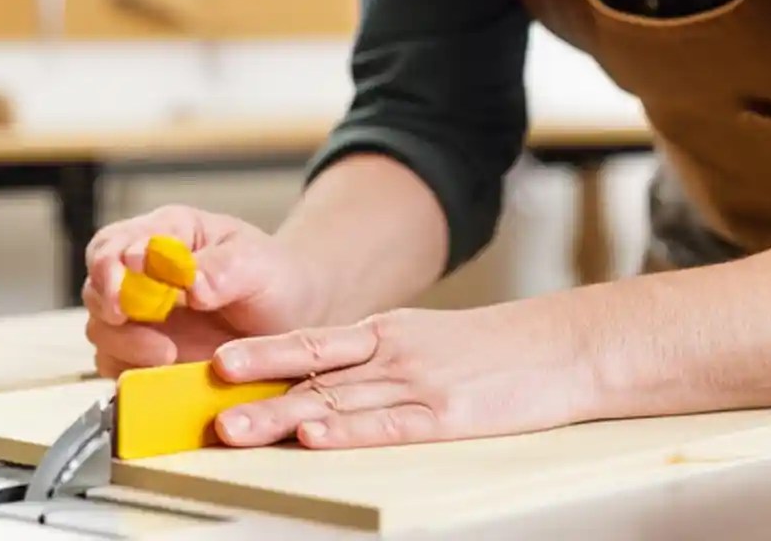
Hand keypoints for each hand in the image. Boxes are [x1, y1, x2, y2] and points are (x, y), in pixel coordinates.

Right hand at [82, 204, 324, 377]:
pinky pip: (120, 366)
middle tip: (132, 320)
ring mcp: (142, 318)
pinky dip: (133, 371)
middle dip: (110, 306)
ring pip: (102, 329)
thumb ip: (224, 269)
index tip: (126, 285)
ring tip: (167, 354)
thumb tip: (189, 283)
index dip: (110, 265)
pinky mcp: (146, 356)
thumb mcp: (257, 264)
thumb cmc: (273, 278)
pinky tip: (166, 372)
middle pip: (97, 286)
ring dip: (124, 343)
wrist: (291, 319)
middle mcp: (143, 274)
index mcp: (164, 235)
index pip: (114, 243)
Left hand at [209, 304, 597, 448]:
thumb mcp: (429, 340)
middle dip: (255, 385)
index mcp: (386, 333)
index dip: (262, 355)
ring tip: (236, 427)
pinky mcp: (447, 416)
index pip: (311, 343)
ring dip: (281, 415)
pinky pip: (386, 425)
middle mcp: (392, 353)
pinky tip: (314, 438)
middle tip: (206, 396)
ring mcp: (418, 383)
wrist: (564, 346)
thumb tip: (329, 383)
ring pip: (336, 399)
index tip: (218, 366)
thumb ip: (380, 358)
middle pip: (311, 370)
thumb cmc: (496, 350)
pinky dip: (346, 432)